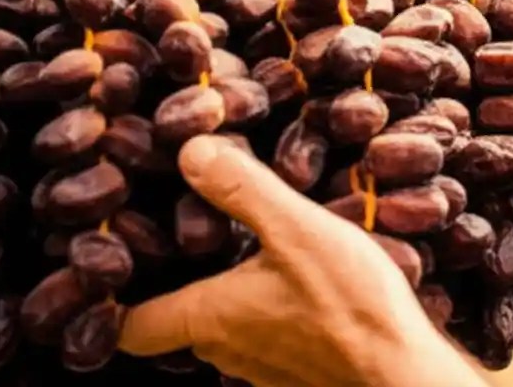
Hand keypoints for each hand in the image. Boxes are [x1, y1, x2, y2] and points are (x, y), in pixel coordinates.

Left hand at [117, 135, 484, 386]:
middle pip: (174, 321)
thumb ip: (243, 190)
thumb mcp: (298, 230)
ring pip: (221, 330)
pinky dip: (263, 310)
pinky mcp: (297, 373)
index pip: (127, 329)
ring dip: (222, 295)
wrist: (407, 376)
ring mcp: (262, 369)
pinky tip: (294, 280)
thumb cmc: (352, 306)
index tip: (104, 265)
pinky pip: (263, 338)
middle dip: (173, 281)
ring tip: (238, 248)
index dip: (105, 303)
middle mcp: (224, 351)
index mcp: (209, 316)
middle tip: (178, 232)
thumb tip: (188, 148)